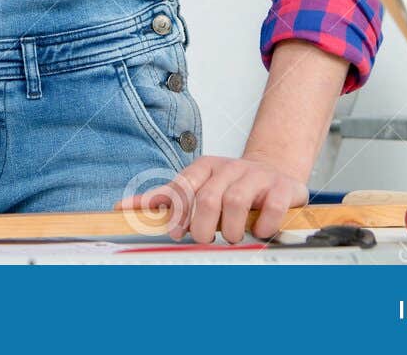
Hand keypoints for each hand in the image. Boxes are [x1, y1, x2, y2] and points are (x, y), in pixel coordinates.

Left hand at [113, 154, 309, 243]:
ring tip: (233, 238)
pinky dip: (263, 224)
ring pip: (236, 202)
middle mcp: (230, 168)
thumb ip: (167, 198)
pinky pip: (271, 206)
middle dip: (203, 227)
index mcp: (206, 167)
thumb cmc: (230, 186)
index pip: (184, 186)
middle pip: (208, 198)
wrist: (275, 172)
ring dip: (232, 229)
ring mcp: (257, 176)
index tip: (177, 234)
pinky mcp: (282, 187)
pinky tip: (260, 231)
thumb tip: (124, 206)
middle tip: (206, 240)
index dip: (178, 213)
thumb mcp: (199, 187)